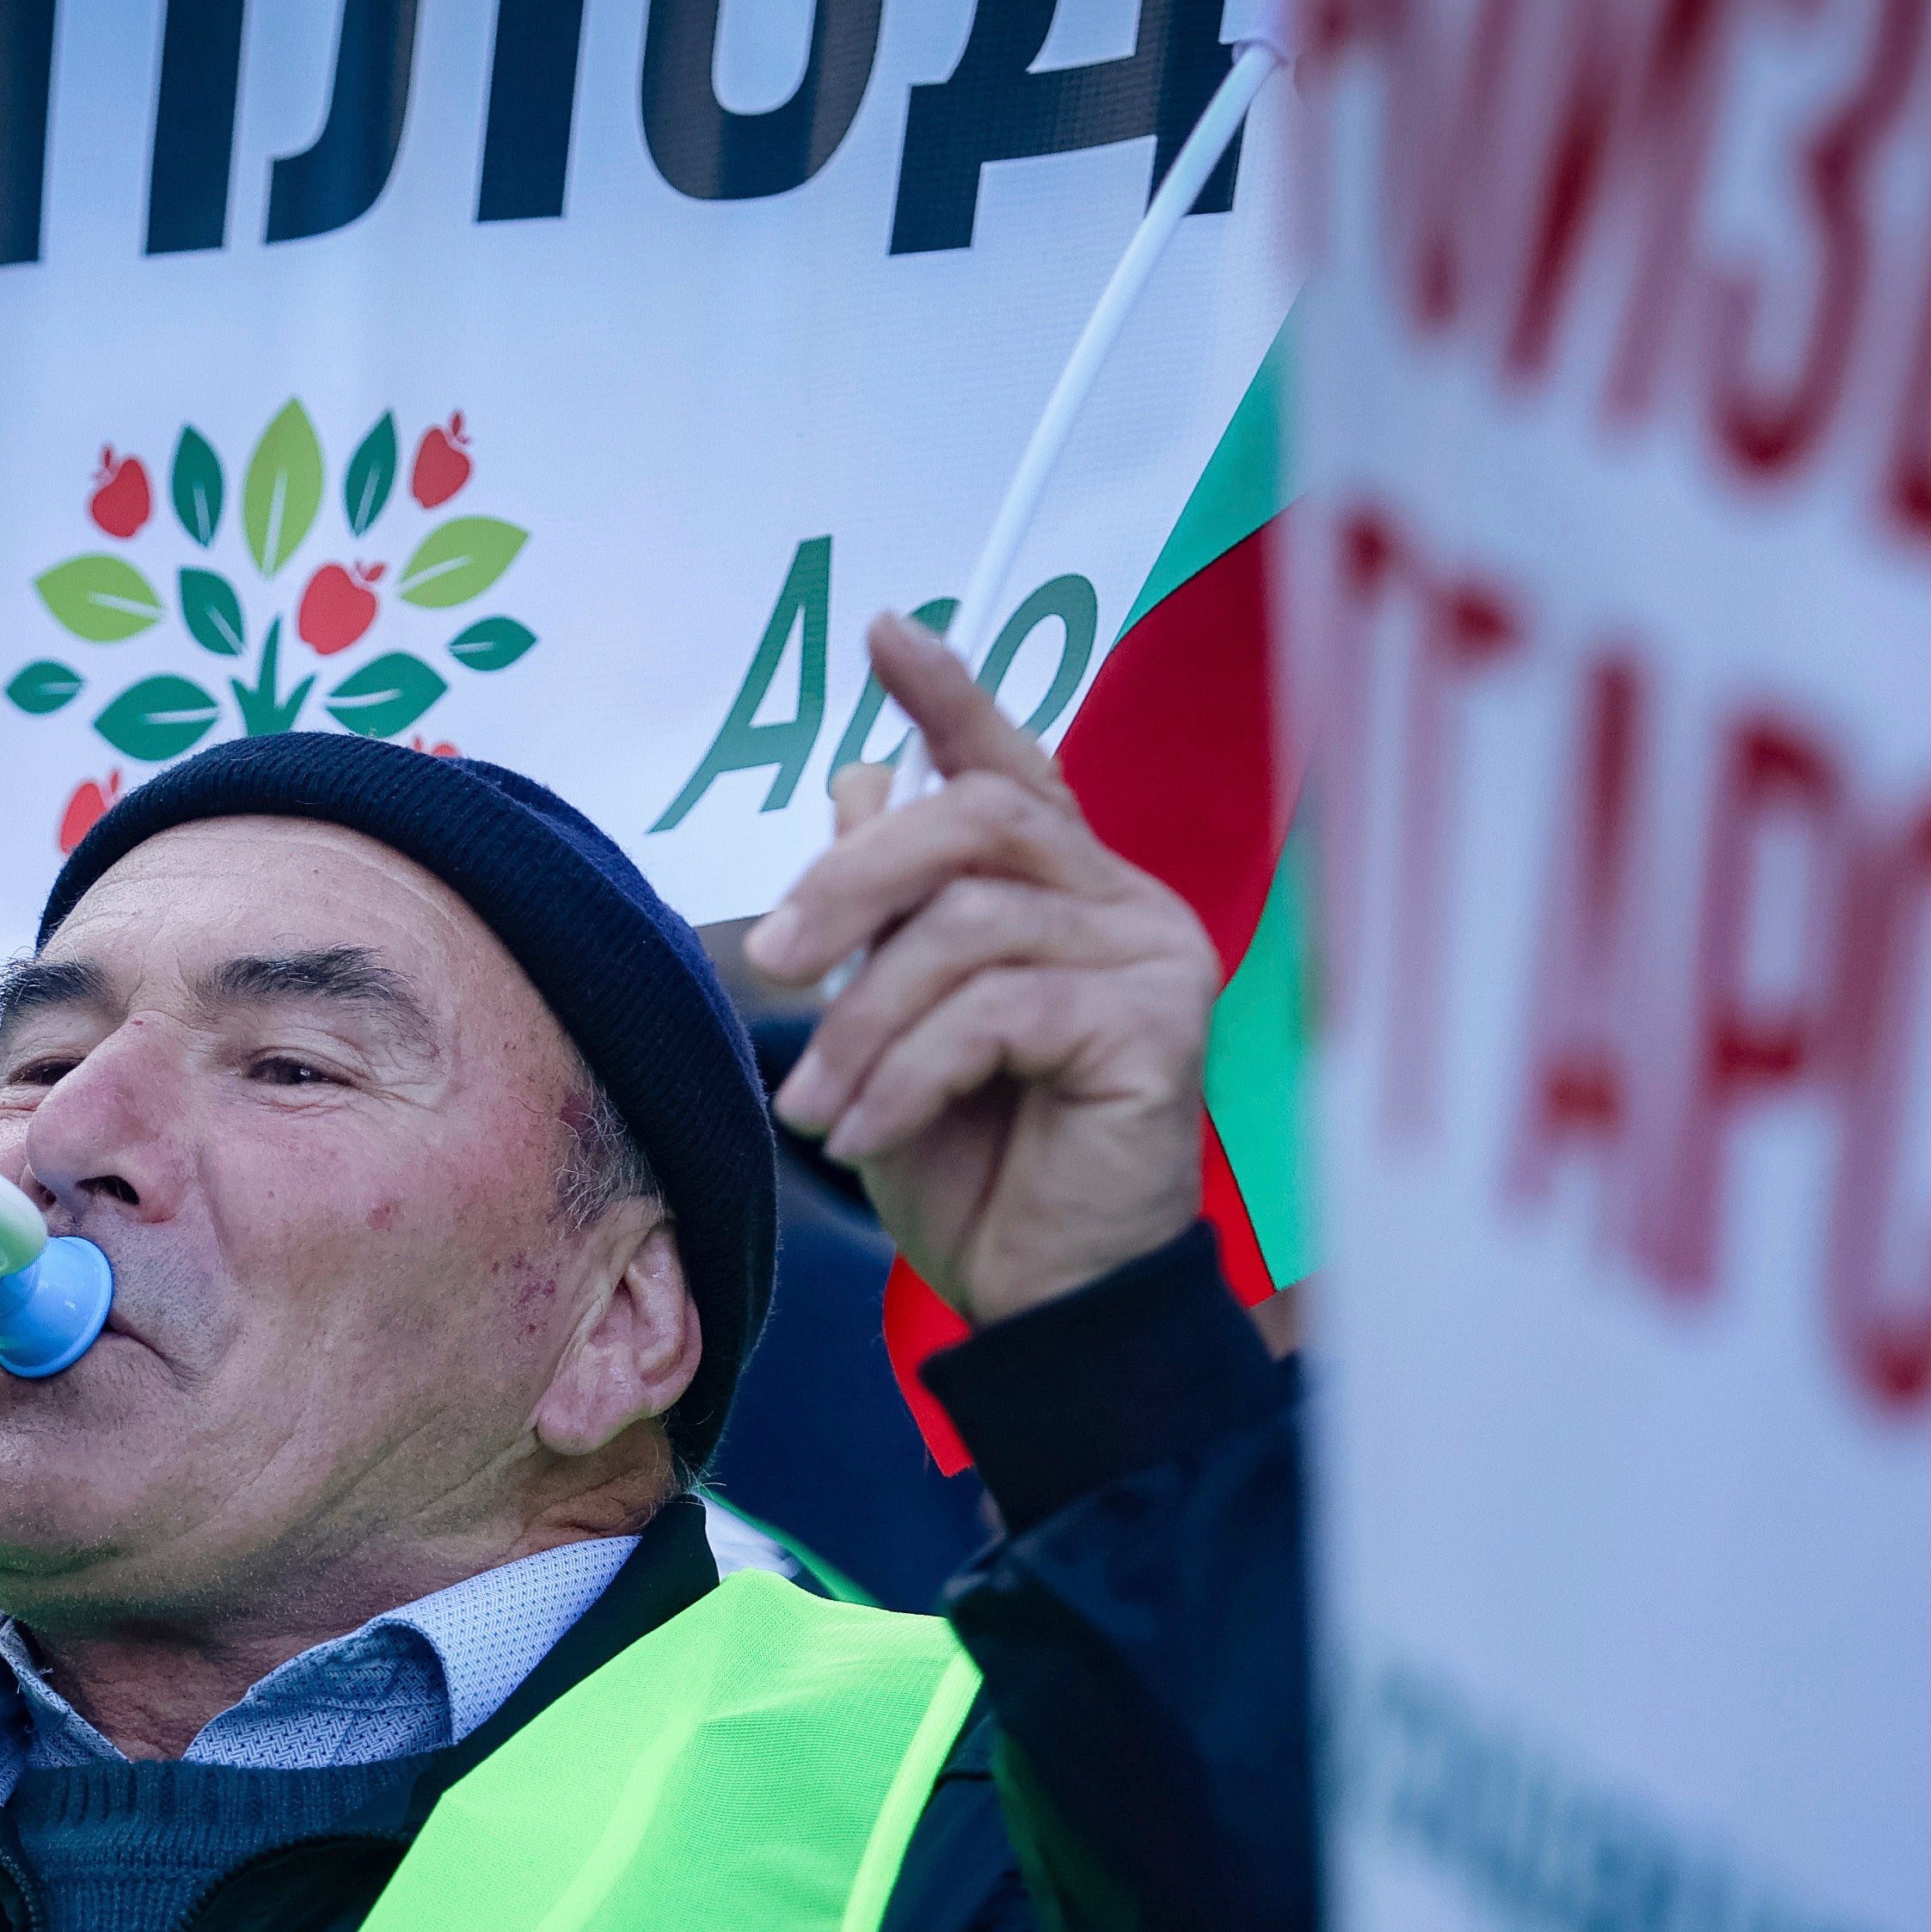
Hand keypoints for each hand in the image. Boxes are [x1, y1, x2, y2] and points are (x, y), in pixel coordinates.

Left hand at [743, 612, 1217, 1325]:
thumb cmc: (976, 1170)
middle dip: (853, 882)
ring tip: (817, 1106)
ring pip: (972, 926)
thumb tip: (856, 784)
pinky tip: (867, 1132)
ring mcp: (1153, 956)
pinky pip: (999, 1010)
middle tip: (772, 960)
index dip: (949, 694)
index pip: (1009, 763)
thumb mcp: (894, 1034)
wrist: (1045, 1300)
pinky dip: (909, 1071)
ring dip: (865, 1019)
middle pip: (976, 821)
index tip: (885, 631)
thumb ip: (885, 919)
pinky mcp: (1158, 1025)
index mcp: (1061, 888)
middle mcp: (1124, 900)